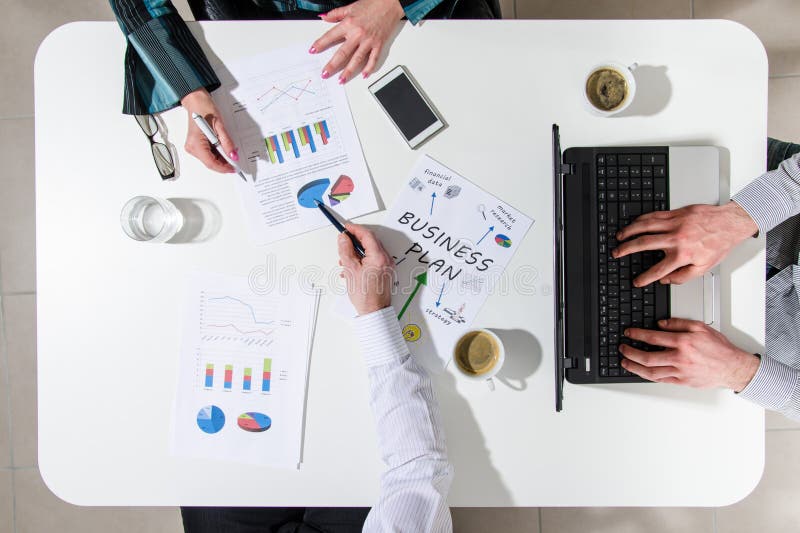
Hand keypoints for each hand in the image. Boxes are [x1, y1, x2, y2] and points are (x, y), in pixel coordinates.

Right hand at [180, 88, 237, 173]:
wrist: (197, 101)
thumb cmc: (205, 109)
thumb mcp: (220, 126)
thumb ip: (227, 143)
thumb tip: (233, 156)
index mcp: (196, 144)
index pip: (211, 163)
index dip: (223, 168)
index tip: (234, 169)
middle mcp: (192, 148)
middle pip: (210, 162)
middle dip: (223, 163)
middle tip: (235, 160)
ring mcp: (192, 147)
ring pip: (209, 159)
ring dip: (221, 158)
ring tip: (230, 152)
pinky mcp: (195, 145)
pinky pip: (207, 154)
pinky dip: (217, 154)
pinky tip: (223, 149)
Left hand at [310, 0, 404, 82]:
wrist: (390, 3)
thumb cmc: (373, 4)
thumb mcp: (351, 7)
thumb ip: (336, 14)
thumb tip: (324, 17)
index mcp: (349, 24)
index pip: (330, 36)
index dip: (320, 44)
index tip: (313, 51)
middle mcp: (358, 34)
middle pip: (342, 53)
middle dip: (332, 65)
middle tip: (325, 73)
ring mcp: (369, 41)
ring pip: (356, 59)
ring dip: (348, 71)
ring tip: (341, 80)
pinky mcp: (379, 45)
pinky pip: (373, 59)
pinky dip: (369, 68)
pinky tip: (364, 75)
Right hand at [338, 224, 395, 314]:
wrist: (374, 311)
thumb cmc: (364, 295)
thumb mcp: (350, 269)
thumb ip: (346, 251)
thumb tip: (344, 238)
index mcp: (379, 257)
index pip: (367, 235)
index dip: (355, 229)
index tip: (346, 227)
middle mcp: (386, 259)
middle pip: (370, 241)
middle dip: (355, 241)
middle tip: (344, 241)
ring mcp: (387, 265)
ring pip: (371, 250)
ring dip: (357, 252)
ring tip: (345, 261)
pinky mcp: (386, 271)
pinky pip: (373, 259)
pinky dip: (362, 259)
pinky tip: (352, 267)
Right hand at [612, 201, 757, 286]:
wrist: (730, 223)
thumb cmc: (718, 244)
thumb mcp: (704, 267)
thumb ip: (684, 277)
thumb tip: (667, 280)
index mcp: (683, 255)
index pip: (658, 270)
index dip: (644, 278)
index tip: (636, 281)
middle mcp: (677, 239)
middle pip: (643, 244)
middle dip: (626, 249)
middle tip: (617, 253)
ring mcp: (675, 224)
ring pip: (645, 226)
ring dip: (629, 232)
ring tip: (620, 237)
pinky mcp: (676, 213)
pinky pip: (654, 215)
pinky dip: (641, 220)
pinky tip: (634, 224)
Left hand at [619, 318, 759, 391]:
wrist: (732, 368)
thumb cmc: (719, 348)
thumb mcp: (700, 328)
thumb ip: (679, 324)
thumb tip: (660, 324)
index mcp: (684, 343)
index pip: (653, 337)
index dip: (637, 335)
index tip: (629, 333)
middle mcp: (680, 358)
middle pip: (648, 357)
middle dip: (631, 353)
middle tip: (622, 349)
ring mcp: (680, 372)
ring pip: (652, 372)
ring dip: (635, 367)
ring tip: (625, 362)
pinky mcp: (682, 381)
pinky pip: (661, 379)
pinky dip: (648, 376)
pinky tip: (641, 371)